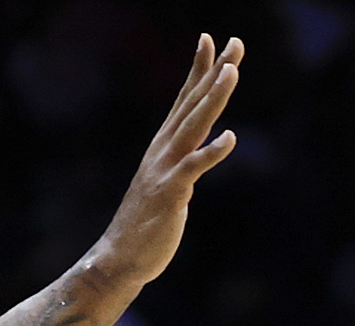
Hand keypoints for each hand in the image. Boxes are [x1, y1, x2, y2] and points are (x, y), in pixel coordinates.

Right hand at [92, 34, 242, 287]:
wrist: (119, 257)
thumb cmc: (145, 224)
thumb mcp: (166, 184)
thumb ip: (180, 164)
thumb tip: (195, 153)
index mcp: (163, 146)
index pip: (184, 99)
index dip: (198, 68)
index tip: (209, 38)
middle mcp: (163, 150)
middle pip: (193, 102)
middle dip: (214, 70)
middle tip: (235, 42)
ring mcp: (165, 169)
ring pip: (194, 125)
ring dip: (213, 97)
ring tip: (232, 71)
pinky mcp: (171, 192)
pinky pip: (194, 167)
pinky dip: (212, 151)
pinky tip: (230, 136)